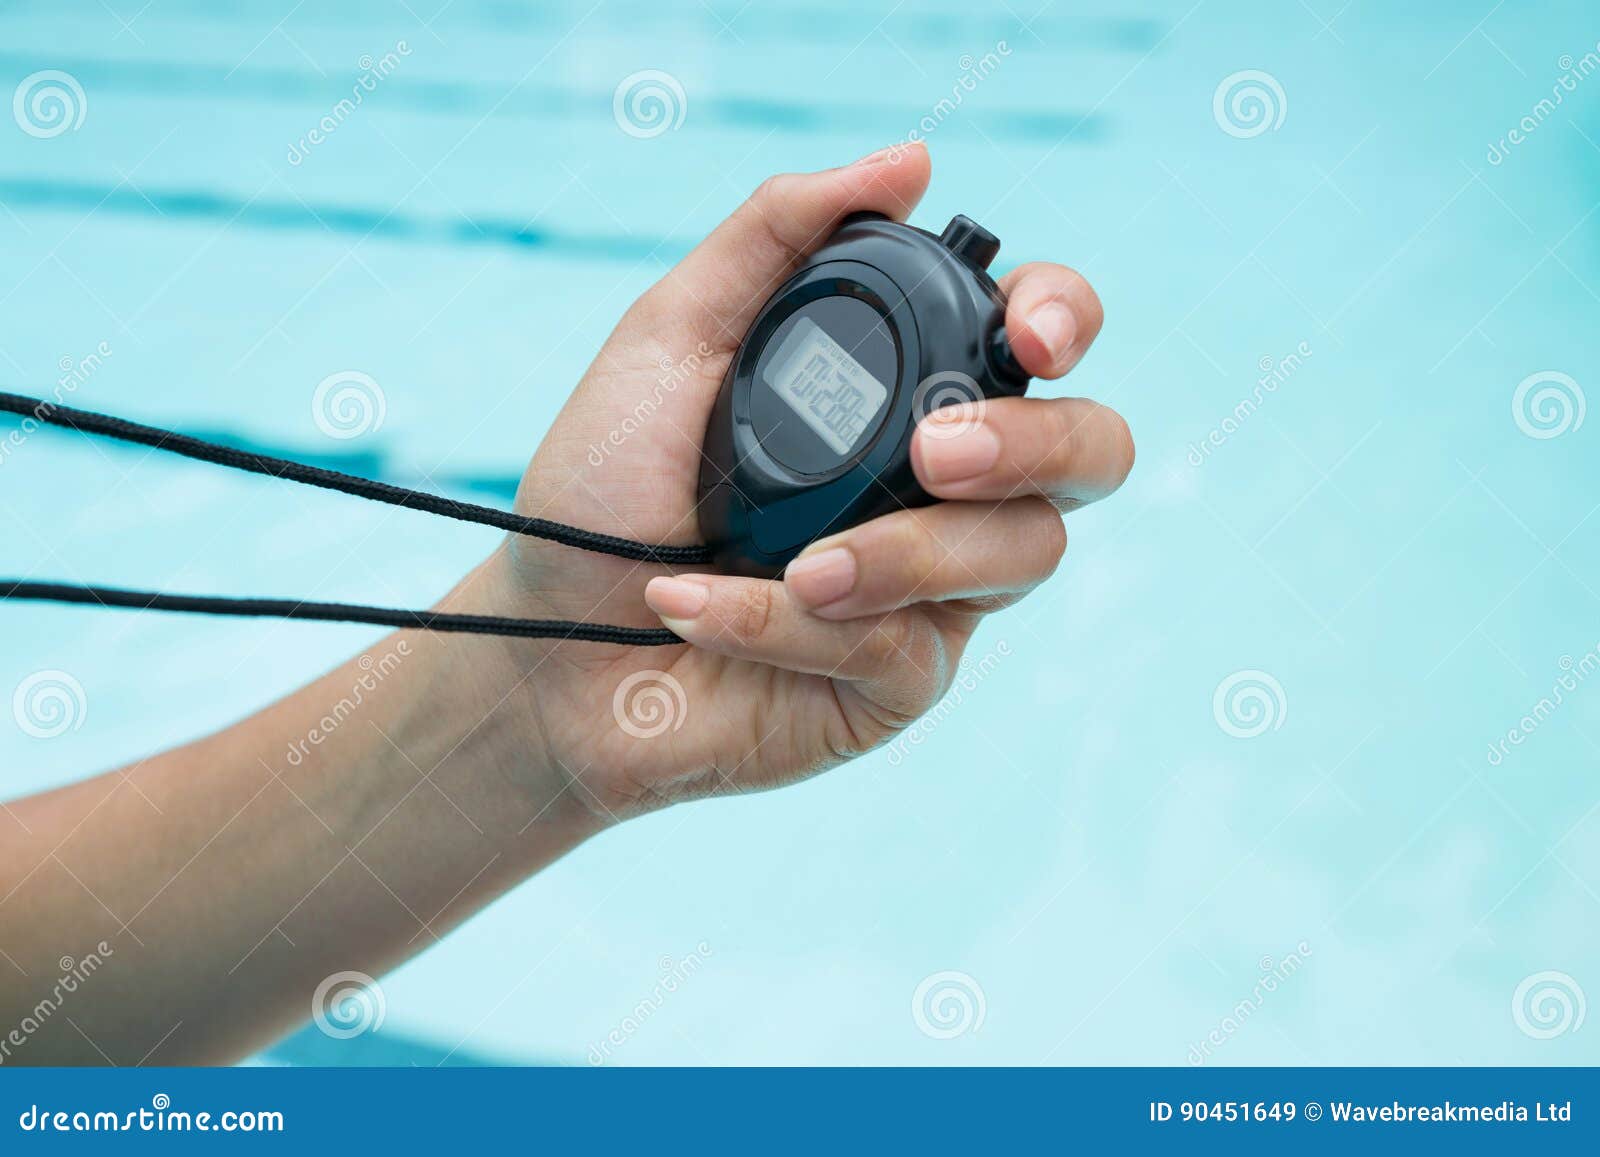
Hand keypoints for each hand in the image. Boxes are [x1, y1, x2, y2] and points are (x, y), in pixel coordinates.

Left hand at [453, 144, 1131, 821]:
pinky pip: (902, 646)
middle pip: (1090, 450)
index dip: (1064, 318)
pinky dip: (788, 624)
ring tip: (796, 568)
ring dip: (906, 553)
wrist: (547, 649)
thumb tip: (909, 160)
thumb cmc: (604, 491)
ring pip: (1023, 554)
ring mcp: (933, 587)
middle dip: (1035, 442)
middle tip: (935, 457)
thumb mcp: (671, 338)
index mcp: (905, 389)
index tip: (1030, 334)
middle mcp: (942, 485)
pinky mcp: (900, 682)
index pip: (1038, 339)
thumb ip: (775, 238)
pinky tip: (700, 607)